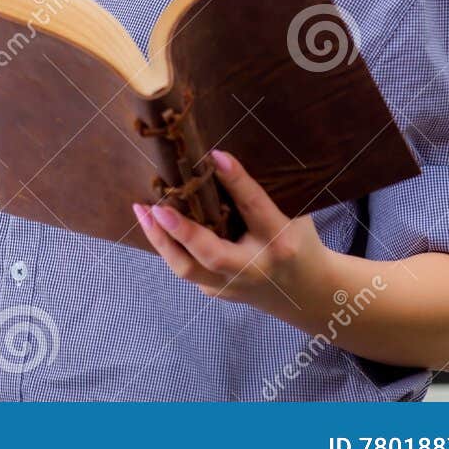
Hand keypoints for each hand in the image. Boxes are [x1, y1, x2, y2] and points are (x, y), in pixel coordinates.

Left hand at [133, 149, 335, 323]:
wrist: (307, 294)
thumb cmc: (297, 242)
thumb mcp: (293, 215)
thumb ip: (259, 196)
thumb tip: (217, 159)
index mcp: (280, 242)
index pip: (255, 207)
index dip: (236, 181)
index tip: (214, 155)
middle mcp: (254, 268)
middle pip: (213, 254)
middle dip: (183, 232)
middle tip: (158, 208)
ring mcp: (232, 286)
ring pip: (187, 268)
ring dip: (160, 240)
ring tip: (141, 211)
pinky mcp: (215, 291)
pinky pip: (186, 268)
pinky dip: (167, 246)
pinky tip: (153, 225)